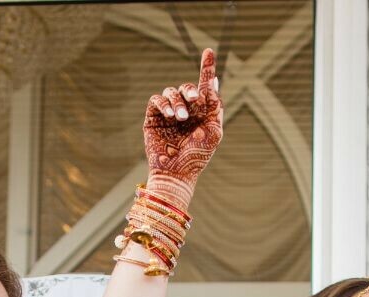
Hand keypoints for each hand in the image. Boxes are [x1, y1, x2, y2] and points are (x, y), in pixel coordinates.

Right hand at [142, 49, 221, 184]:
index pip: (204, 86)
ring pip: (171, 92)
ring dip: (177, 101)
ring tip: (180, 118)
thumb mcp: (213, 131)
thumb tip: (214, 82)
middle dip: (191, 90)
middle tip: (195, 100)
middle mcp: (185, 110)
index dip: (207, 68)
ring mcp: (168, 113)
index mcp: (201, 113)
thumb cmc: (197, 157)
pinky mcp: (153, 118)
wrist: (176, 173)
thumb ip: (215, 107)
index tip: (209, 51)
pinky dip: (164, 103)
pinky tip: (170, 115)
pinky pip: (156, 100)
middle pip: (187, 87)